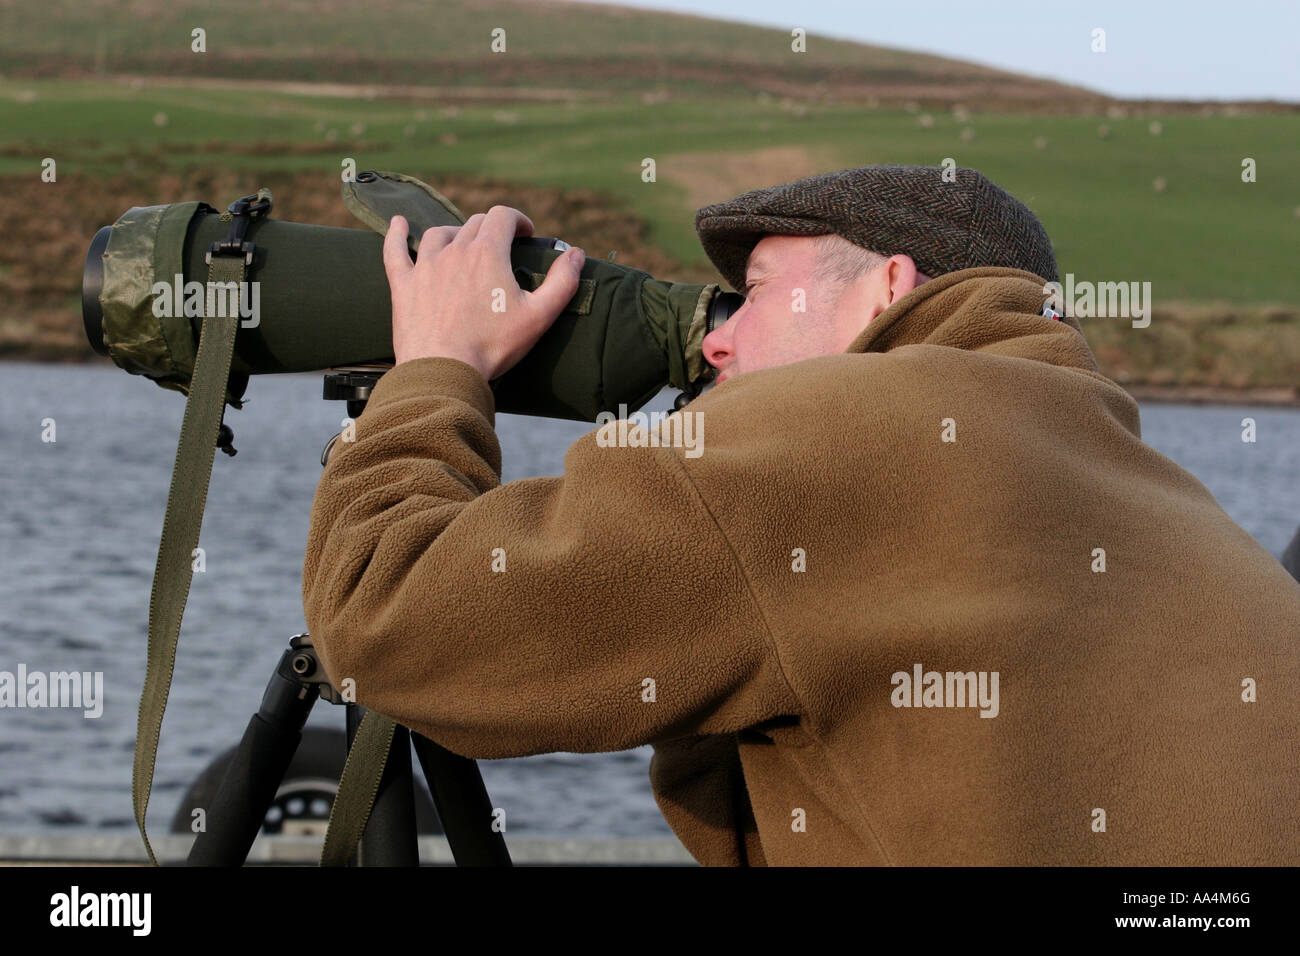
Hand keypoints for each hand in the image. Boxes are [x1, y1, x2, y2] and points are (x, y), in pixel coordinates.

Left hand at [382, 206, 584, 378]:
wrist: (443, 370)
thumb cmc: (492, 346)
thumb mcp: (539, 316)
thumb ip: (563, 282)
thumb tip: (577, 253)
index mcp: (488, 252)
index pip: (503, 216)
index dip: (518, 220)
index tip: (526, 235)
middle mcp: (454, 250)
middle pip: (474, 223)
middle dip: (492, 230)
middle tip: (503, 249)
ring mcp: (425, 265)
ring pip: (440, 233)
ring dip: (456, 234)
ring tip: (465, 246)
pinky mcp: (403, 285)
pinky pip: (395, 249)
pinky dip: (397, 234)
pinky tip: (399, 223)